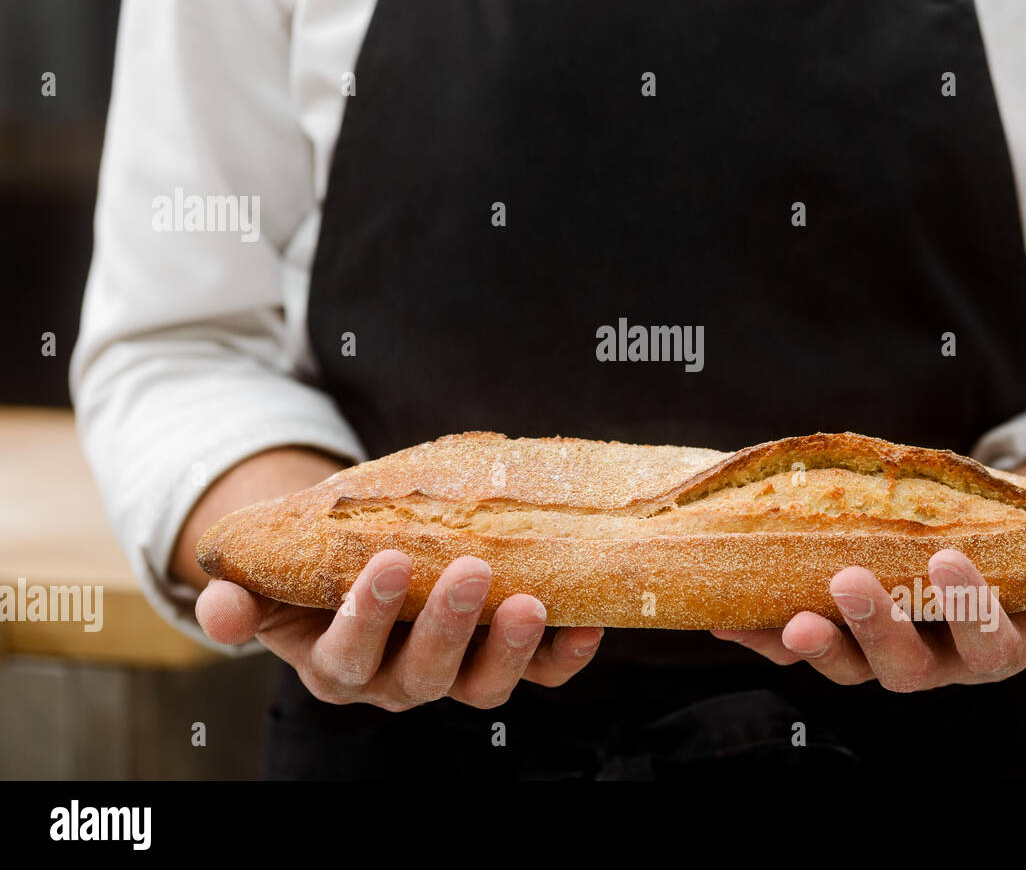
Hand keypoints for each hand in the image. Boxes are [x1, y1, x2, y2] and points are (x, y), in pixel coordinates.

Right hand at [197, 553, 602, 710]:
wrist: (362, 563)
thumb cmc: (315, 570)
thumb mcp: (271, 582)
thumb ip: (241, 596)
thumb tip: (214, 604)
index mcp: (337, 663)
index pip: (348, 653)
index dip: (366, 615)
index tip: (386, 562)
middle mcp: (397, 681)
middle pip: (424, 674)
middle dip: (447, 626)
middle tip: (469, 571)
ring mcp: (453, 676)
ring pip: (482, 686)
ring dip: (510, 649)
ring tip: (532, 602)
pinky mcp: (499, 664)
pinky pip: (540, 677)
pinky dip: (564, 656)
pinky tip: (587, 622)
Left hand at [710, 458, 1025, 689]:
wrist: (988, 546)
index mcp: (995, 647)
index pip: (988, 647)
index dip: (970, 612)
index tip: (951, 561)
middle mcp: (935, 659)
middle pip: (905, 667)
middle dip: (878, 629)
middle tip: (852, 581)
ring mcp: (880, 649)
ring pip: (846, 664)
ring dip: (816, 645)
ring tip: (785, 619)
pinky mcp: (837, 632)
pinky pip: (797, 643)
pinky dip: (761, 633)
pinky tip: (733, 617)